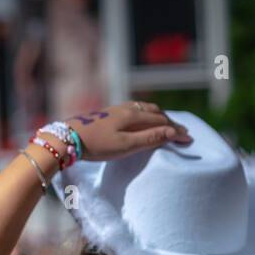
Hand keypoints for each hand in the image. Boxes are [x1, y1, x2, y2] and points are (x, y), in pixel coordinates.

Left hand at [54, 101, 190, 162]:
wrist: (67, 138)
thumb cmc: (97, 145)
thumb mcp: (126, 145)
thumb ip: (149, 138)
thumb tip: (172, 132)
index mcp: (134, 116)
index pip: (162, 122)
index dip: (176, 130)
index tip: (188, 139)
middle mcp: (127, 109)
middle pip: (155, 112)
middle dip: (170, 122)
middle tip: (180, 131)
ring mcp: (116, 109)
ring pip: (144, 109)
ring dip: (158, 115)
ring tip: (165, 122)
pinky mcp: (107, 113)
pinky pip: (134, 109)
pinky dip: (145, 113)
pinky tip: (140, 117)